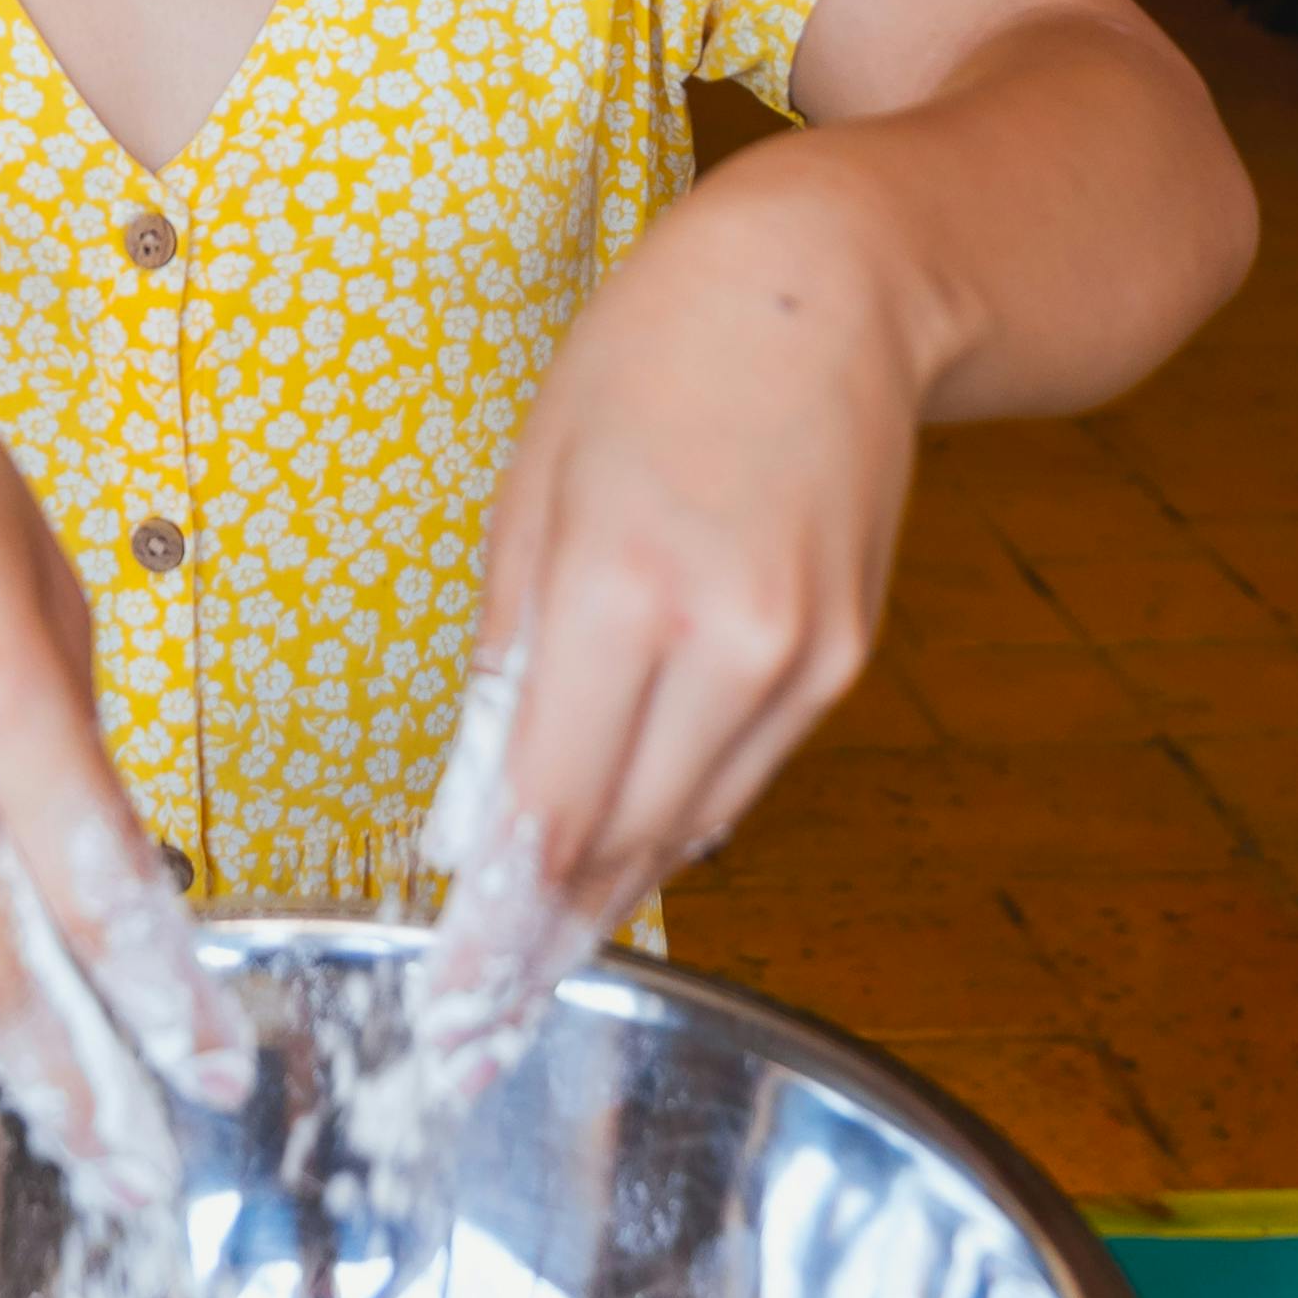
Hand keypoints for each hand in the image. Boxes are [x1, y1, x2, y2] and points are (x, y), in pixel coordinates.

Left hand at [465, 147, 935, 943]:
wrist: (838, 285)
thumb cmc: (657, 354)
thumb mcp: (533, 488)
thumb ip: (505, 663)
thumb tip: (473, 817)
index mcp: (626, 584)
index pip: (551, 803)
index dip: (496, 916)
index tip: (449, 993)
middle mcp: (731, 638)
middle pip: (625, 838)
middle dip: (545, 934)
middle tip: (479, 1013)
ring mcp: (807, 656)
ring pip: (691, 825)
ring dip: (610, 892)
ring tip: (532, 958)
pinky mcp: (848, 659)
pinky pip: (745, 774)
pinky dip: (675, 816)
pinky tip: (619, 846)